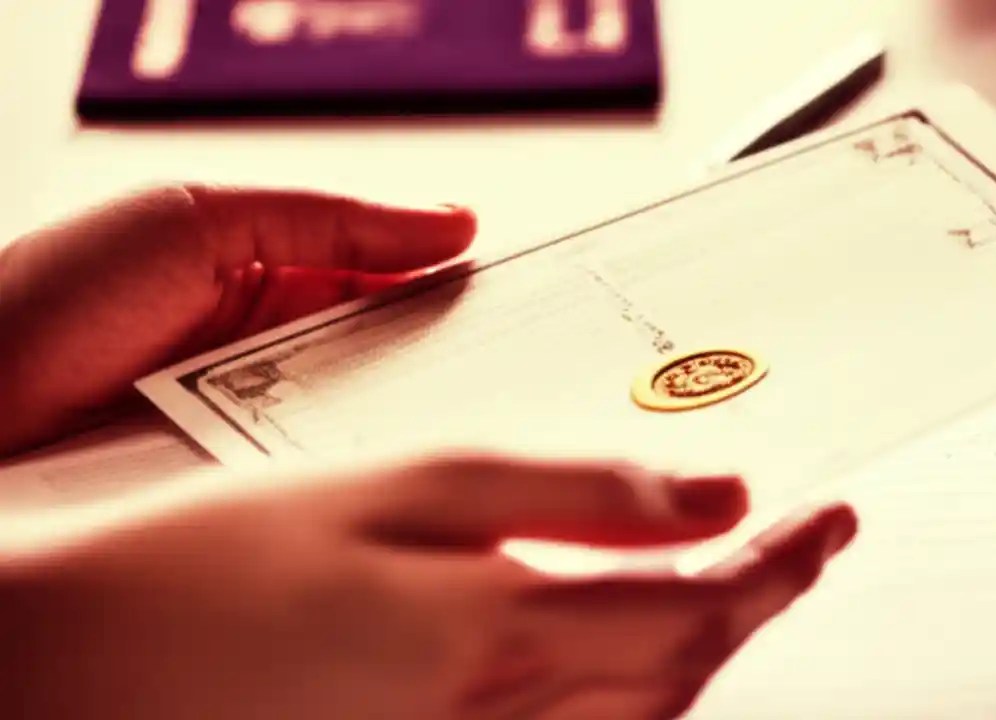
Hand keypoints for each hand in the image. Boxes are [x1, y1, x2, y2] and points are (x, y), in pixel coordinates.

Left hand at [0, 185, 476, 454]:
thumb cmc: (55, 298)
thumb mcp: (198, 219)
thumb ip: (333, 219)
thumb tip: (458, 223)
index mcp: (278, 288)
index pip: (398, 289)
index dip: (461, 296)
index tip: (529, 308)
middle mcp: (280, 366)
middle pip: (397, 370)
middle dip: (454, 372)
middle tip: (521, 377)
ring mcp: (264, 437)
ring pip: (370, 435)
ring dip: (411, 431)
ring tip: (472, 427)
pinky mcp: (247, 499)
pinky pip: (323, 486)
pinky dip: (358, 482)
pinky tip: (391, 478)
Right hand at [3, 454, 856, 719]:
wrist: (89, 664)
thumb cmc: (220, 567)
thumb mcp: (404, 486)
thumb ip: (571, 493)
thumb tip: (711, 495)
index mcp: (494, 636)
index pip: (701, 610)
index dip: (787, 566)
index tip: (834, 522)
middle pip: (686, 681)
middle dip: (754, 607)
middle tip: (792, 543)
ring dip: (701, 658)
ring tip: (724, 584)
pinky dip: (629, 703)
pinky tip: (620, 653)